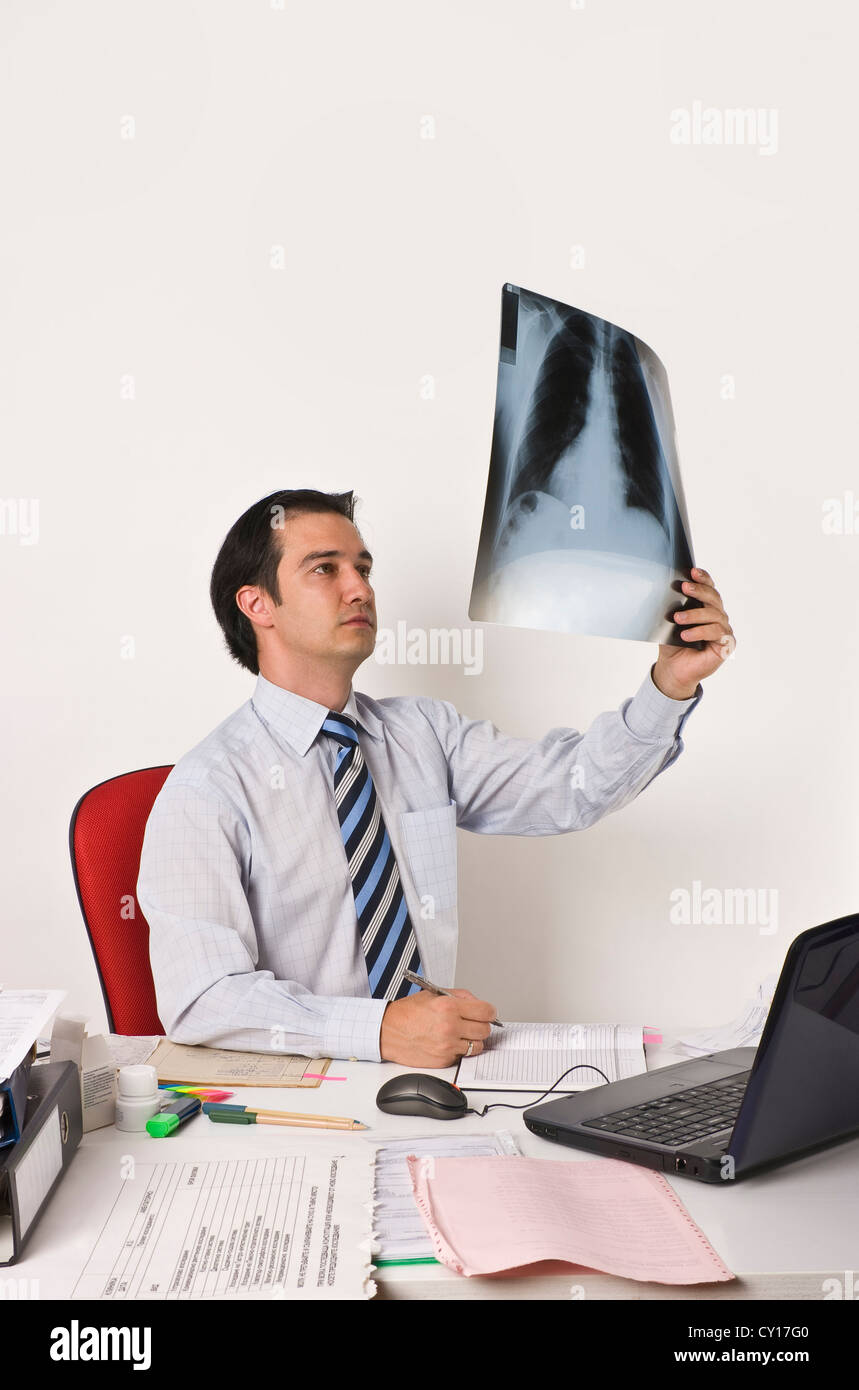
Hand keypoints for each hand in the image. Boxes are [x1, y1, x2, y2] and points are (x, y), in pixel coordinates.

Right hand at [379, 987, 496, 1067]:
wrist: (388, 1031)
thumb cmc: (407, 1013)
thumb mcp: (433, 994)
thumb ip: (459, 996)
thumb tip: (478, 1003)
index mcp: (449, 1007)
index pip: (486, 1012)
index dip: (490, 1012)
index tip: (488, 1013)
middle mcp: (449, 1026)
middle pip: (485, 1030)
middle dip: (482, 1026)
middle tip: (473, 1023)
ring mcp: (447, 1045)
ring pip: (478, 1046)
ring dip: (473, 1040)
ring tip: (461, 1034)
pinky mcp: (443, 1060)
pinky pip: (463, 1055)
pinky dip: (460, 1050)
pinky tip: (449, 1042)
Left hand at [652, 567, 735, 699]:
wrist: (673, 669)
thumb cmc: (673, 645)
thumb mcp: (670, 623)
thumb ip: (675, 608)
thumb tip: (669, 592)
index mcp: (706, 608)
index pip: (709, 588)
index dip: (703, 578)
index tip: (692, 571)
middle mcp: (718, 616)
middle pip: (714, 598)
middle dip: (699, 590)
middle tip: (684, 587)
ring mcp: (724, 630)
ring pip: (714, 615)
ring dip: (695, 615)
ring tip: (677, 618)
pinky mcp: (726, 645)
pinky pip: (716, 633)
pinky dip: (700, 632)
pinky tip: (686, 635)